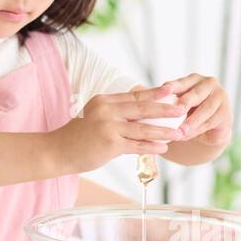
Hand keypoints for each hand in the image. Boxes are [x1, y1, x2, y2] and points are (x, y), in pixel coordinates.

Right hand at [53, 87, 187, 173]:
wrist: (58, 151)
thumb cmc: (78, 136)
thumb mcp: (95, 117)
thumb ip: (115, 114)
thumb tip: (140, 115)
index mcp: (104, 100)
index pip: (134, 95)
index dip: (154, 93)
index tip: (171, 90)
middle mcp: (107, 110)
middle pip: (142, 108)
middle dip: (165, 109)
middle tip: (182, 109)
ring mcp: (108, 126)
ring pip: (142, 128)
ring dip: (163, 131)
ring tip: (179, 133)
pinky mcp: (110, 144)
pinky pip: (136, 145)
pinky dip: (151, 147)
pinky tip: (163, 148)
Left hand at [163, 73, 232, 147]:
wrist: (208, 128)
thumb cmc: (188, 111)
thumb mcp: (177, 102)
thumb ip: (164, 97)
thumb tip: (138, 91)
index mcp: (195, 79)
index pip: (183, 82)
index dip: (174, 86)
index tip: (163, 89)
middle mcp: (210, 85)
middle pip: (196, 94)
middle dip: (185, 103)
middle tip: (176, 111)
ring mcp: (221, 98)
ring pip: (205, 110)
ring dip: (191, 122)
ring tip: (179, 131)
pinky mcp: (226, 113)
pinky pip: (210, 122)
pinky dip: (197, 130)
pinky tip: (186, 136)